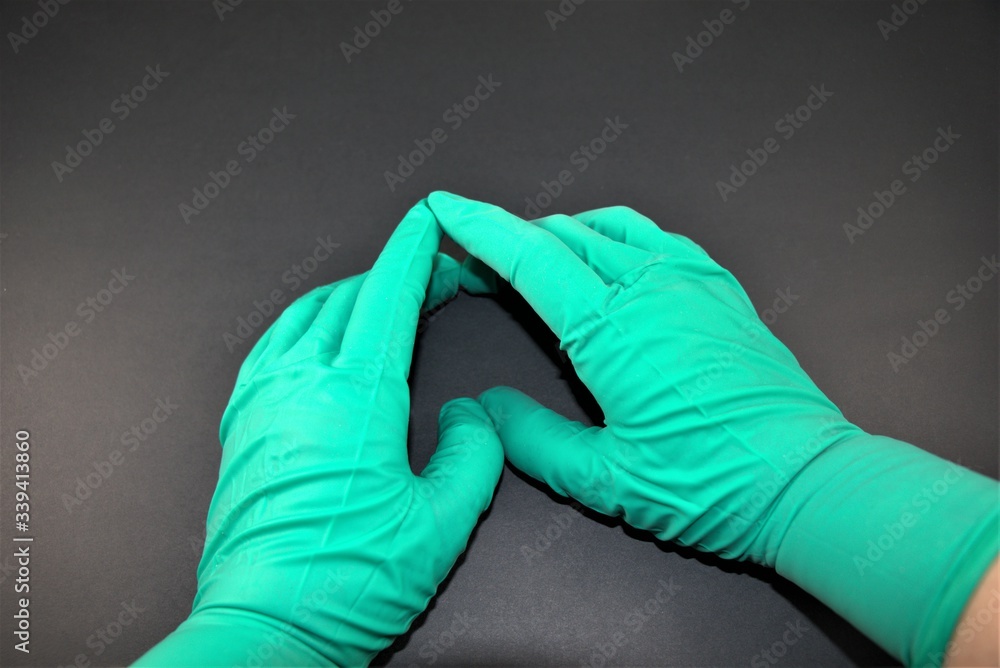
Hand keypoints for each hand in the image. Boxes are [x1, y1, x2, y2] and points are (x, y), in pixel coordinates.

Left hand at [135, 201, 503, 666]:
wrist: (265, 628)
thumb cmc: (345, 584)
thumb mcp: (442, 525)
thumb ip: (473, 455)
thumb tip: (470, 417)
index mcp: (355, 397)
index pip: (389, 294)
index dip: (416, 249)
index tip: (432, 220)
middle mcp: (301, 384)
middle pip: (353, 295)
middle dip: (398, 273)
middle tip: (437, 278)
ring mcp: (264, 399)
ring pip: (308, 312)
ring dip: (353, 294)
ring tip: (388, 300)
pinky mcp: (243, 422)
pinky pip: (275, 343)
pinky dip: (309, 321)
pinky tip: (324, 335)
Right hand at [427, 190, 855, 559]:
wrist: (807, 482)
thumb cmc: (711, 485)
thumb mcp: (605, 479)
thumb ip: (533, 441)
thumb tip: (486, 410)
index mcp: (610, 328)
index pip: (529, 257)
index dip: (480, 228)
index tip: (445, 205)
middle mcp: (648, 288)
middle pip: (563, 235)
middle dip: (512, 236)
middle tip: (480, 254)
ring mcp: (691, 281)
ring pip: (610, 227)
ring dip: (563, 231)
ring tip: (536, 251)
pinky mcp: (721, 290)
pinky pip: (658, 237)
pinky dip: (617, 233)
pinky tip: (611, 252)